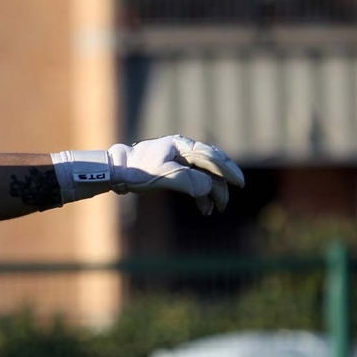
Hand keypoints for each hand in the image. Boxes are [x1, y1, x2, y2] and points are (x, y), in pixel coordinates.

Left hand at [52, 135, 244, 214]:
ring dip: (210, 193)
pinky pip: (192, 180)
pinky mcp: (172, 169)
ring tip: (212, 210)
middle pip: (211, 166)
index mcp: (183, 146)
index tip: (239, 184)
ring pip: (202, 175)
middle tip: (227, 202)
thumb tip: (209, 186)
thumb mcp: (165, 176)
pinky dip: (199, 193)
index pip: (212, 157)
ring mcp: (178, 159)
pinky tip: (202, 207)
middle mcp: (183, 149)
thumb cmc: (138, 171)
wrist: (116, 170)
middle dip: (221, 185)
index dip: (228, 171)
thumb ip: (189, 180)